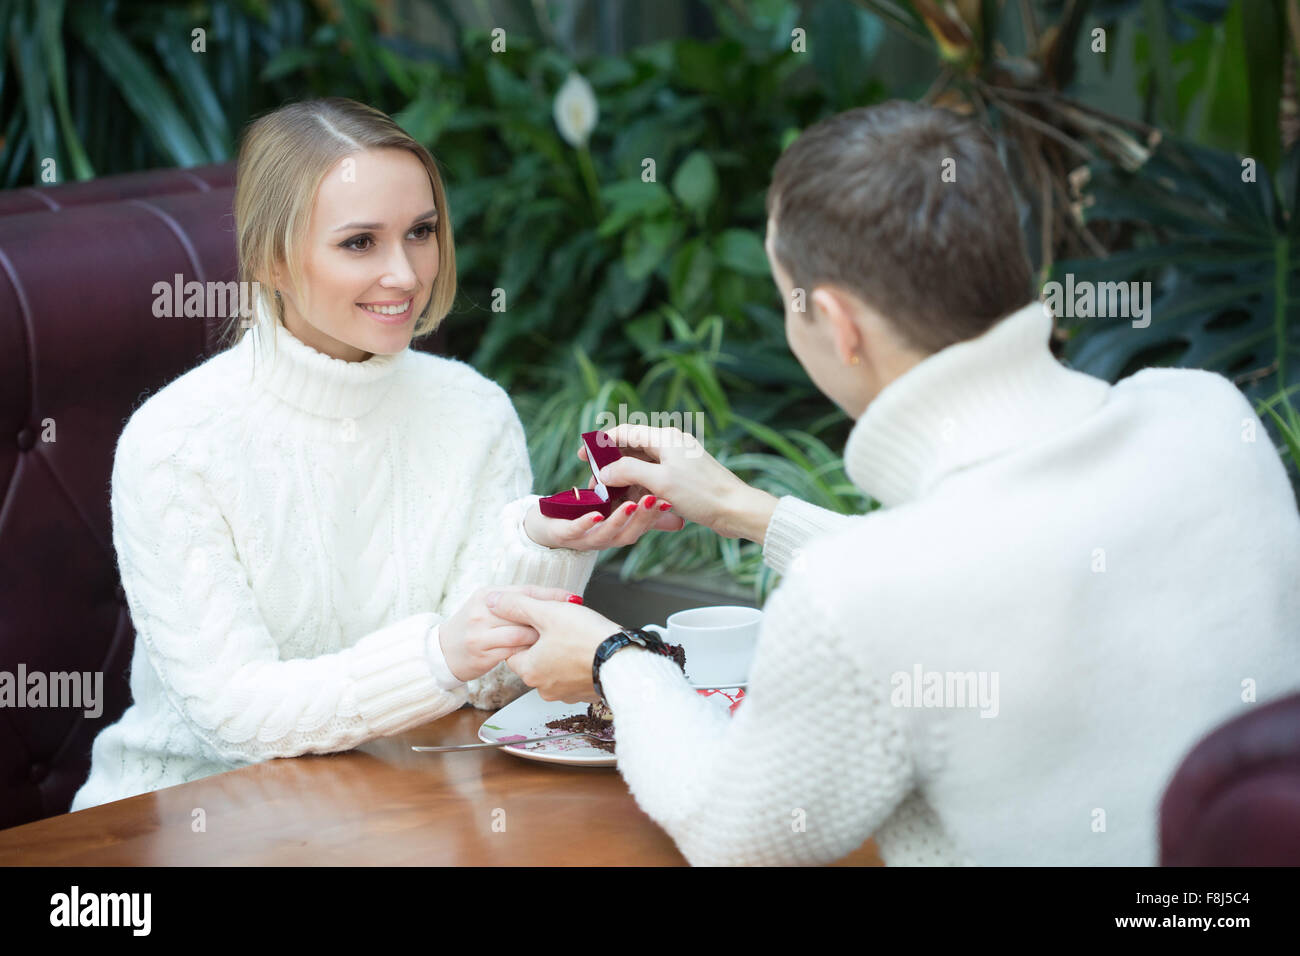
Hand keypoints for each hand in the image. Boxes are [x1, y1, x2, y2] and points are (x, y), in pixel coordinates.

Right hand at [438, 585, 579, 682]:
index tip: (573, 598)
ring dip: (541, 636)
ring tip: (557, 639)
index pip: (525, 591)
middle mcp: (483, 610)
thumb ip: (514, 602)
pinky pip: (513, 651)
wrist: (443, 652)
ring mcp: (480, 632)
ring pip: (521, 632)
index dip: (551, 595)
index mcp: (487, 594)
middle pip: (525, 610)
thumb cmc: (474, 629)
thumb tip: (550, 599)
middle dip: (549, 616)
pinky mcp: (481, 653)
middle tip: (571, 620)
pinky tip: (540, 653)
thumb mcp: (488, 608)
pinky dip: (528, 652)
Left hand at [487, 590, 620, 702]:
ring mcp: (564, 693)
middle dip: (545, 642)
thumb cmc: (586, 637)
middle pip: (534, 658)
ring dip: (562, 653)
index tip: (543, 621)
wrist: (622, 659)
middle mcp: (542, 687)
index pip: (514, 648)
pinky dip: (577, 664)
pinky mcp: (583, 694)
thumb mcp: (548, 612)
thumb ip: (518, 605)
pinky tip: (588, 650)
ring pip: (554, 668)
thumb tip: (493, 601)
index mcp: (529, 670)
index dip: (526, 631)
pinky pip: (573, 676)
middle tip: (563, 625)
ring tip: (578, 636)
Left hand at [522, 493, 684, 551]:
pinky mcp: (564, 535)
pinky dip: (586, 523)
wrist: (543, 527)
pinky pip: (576, 531)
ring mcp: (584, 540)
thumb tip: (677, 516)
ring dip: (620, 520)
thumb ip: (640, 512)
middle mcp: (604, 540)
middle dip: (644, 517)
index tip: (671, 500)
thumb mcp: (613, 512)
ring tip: (632, 504)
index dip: (657, 516)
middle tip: (657, 499)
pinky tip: (596, 513)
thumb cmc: (582, 518)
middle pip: (628, 533)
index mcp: (617, 534)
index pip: (642, 527)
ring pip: (606, 534)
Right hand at [580, 425, 766, 539]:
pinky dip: (642, 488)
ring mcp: (678, 461)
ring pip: (643, 466)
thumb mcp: (660, 482)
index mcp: (665, 438)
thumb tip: (604, 472)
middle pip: (632, 449)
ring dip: (627, 480)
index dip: (601, 443)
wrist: (736, 509)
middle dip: (613, 466)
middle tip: (596, 484)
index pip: (625, 432)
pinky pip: (655, 478)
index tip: (583, 455)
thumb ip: (628, 472)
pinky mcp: (684, 477)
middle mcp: (671, 445)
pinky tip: (636, 502)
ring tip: (613, 498)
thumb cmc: (701, 493)